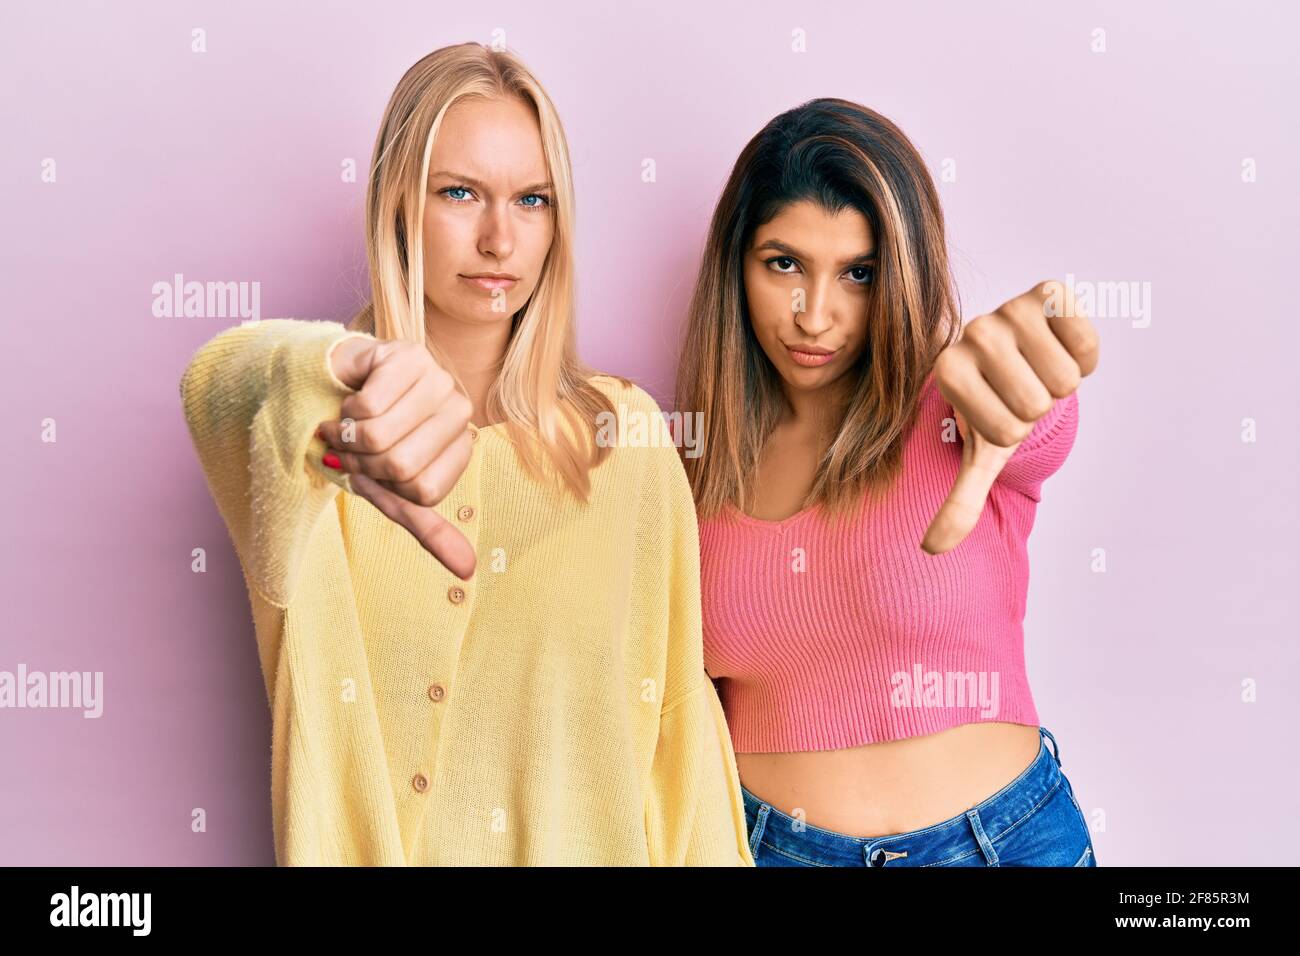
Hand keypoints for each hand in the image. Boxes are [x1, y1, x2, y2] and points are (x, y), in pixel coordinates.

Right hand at [318, 335, 476, 578]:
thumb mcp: (396, 493)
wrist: (335, 390)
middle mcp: (459, 408)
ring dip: (348, 437)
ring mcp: (437, 377)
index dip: (385, 486)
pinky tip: (349, 400)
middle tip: (353, 448)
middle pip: (402, 466)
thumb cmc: (369, 443)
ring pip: (380, 436)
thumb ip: (431, 530)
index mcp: (462, 444)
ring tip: (347, 425)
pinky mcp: (406, 353)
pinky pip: (366, 405)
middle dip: (362, 464)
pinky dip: (344, 411)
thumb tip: (468, 571)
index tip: (374, 469)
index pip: (422, 491)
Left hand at [921, 280, 1098, 554]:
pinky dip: (1084, 354)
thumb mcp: (980, 453)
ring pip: (1063, 377)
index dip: (1015, 429)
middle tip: (1024, 391)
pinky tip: (1060, 345)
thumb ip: (959, 500)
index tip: (1001, 411)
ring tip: (1040, 369)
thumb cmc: (998, 406)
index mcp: (948, 370)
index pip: (1005, 428)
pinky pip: (1085, 341)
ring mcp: (1009, 308)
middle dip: (1040, 408)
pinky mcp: (1049, 292)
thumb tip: (931, 549)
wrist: (1023, 359)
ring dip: (1062, 383)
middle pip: (1035, 402)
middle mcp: (972, 332)